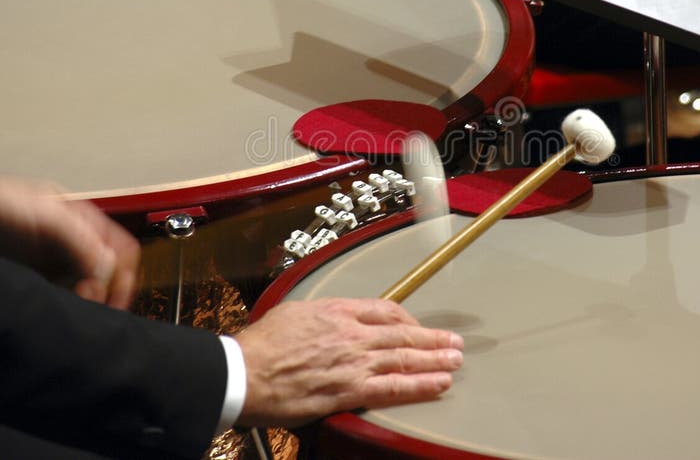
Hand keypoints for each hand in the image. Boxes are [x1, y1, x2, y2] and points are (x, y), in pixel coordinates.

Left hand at [0, 163, 139, 308]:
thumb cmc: (0, 201)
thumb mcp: (49, 215)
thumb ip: (82, 240)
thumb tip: (108, 268)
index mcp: (85, 221)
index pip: (122, 249)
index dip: (127, 272)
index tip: (120, 296)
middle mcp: (74, 240)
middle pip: (107, 270)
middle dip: (108, 290)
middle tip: (97, 306)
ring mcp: (54, 258)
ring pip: (86, 284)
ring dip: (88, 298)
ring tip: (77, 306)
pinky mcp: (36, 274)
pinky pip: (61, 292)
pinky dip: (67, 301)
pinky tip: (60, 306)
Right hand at [234, 298, 463, 427]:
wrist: (243, 371)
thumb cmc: (261, 345)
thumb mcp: (294, 313)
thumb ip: (321, 316)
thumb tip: (331, 321)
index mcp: (338, 311)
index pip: (385, 309)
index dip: (408, 319)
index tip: (418, 325)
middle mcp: (352, 334)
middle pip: (403, 334)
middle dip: (432, 338)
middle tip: (455, 342)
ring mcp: (354, 362)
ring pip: (405, 358)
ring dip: (436, 359)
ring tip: (456, 360)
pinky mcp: (349, 390)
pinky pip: (394, 387)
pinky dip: (420, 384)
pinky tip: (439, 383)